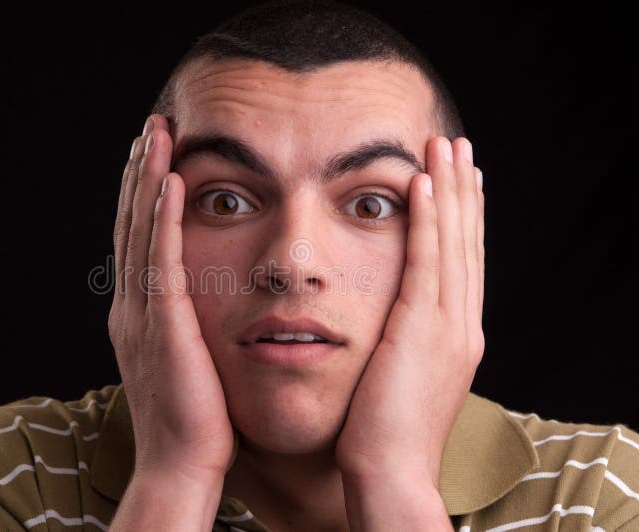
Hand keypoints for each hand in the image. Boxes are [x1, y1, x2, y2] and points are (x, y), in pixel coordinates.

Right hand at [108, 114, 235, 484]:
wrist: (182, 465)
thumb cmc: (195, 419)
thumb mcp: (184, 361)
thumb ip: (184, 325)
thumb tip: (200, 304)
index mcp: (138, 314)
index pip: (137, 241)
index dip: (142, 196)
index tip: (154, 157)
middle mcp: (132, 307)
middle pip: (131, 225)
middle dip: (139, 174)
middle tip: (151, 130)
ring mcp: (142, 314)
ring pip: (140, 232)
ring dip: (147, 180)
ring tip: (157, 136)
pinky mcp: (164, 324)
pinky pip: (162, 260)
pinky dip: (162, 218)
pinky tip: (171, 182)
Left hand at [335, 136, 483, 524]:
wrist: (391, 473)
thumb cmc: (384, 434)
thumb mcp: (401, 379)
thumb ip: (403, 345)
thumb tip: (390, 326)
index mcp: (455, 336)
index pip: (461, 263)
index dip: (461, 219)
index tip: (456, 182)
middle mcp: (461, 324)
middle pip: (465, 243)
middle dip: (462, 192)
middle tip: (458, 147)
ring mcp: (448, 325)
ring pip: (453, 242)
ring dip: (449, 190)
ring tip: (444, 145)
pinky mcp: (423, 329)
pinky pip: (427, 262)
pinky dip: (428, 220)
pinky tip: (421, 184)